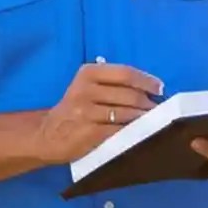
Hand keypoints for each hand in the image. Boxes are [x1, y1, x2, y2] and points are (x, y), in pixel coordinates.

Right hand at [34, 64, 162, 164]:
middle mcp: (86, 90)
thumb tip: (149, 87)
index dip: (146, 81)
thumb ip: (112, 83)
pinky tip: (140, 132)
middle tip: (157, 109)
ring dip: (144, 118)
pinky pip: (120, 130)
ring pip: (127, 113)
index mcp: (88, 73)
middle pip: (129, 94)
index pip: (125, 73)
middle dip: (148, 103)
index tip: (159, 88)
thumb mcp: (87, 87)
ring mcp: (87, 112)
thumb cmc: (74, 109)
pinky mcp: (90, 132)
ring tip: (153, 121)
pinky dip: (134, 131)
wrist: (47, 135)